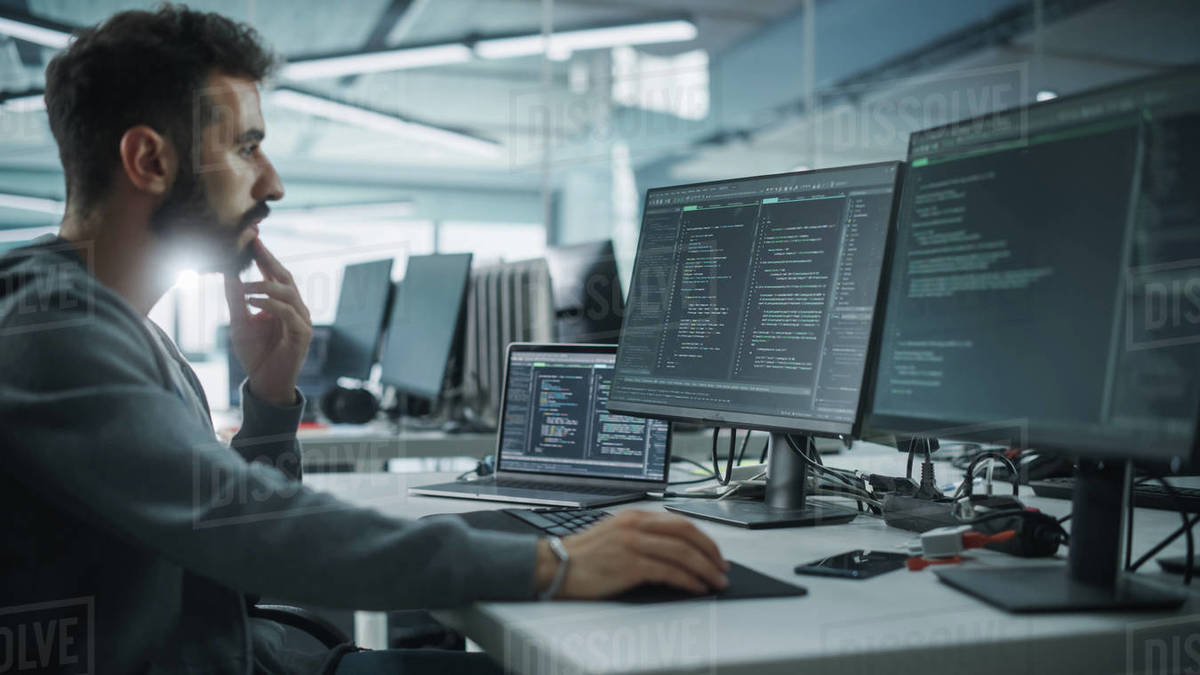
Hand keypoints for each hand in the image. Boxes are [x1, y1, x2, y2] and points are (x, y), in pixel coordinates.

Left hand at [224, 238, 311, 406]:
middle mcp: (295, 307)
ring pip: (288, 292)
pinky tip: (252, 303)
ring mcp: (302, 320)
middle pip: (285, 276)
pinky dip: (270, 305)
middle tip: (252, 243)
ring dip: (264, 286)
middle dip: (268, 259)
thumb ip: (236, 298)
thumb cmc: (256, 353)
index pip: (274, 272)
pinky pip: (288, 313)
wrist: (266, 383)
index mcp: (282, 302)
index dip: (264, 254)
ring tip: (243, 288)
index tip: (251, 235)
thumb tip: (226, 272)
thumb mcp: (239, 321)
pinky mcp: (303, 335)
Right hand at [534, 510, 728, 598]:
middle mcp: (635, 526)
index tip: (715, 552)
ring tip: (716, 581)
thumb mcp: (614, 534)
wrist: (554, 566)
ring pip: (682, 552)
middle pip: (686, 533)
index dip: (703, 538)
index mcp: (634, 516)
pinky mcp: (630, 565)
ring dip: (705, 569)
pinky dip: (688, 580)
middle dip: (710, 551)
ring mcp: (633, 544)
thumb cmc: (582, 556)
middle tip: (722, 567)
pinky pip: (669, 572)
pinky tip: (696, 588)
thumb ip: (642, 535)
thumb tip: (673, 551)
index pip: (680, 521)